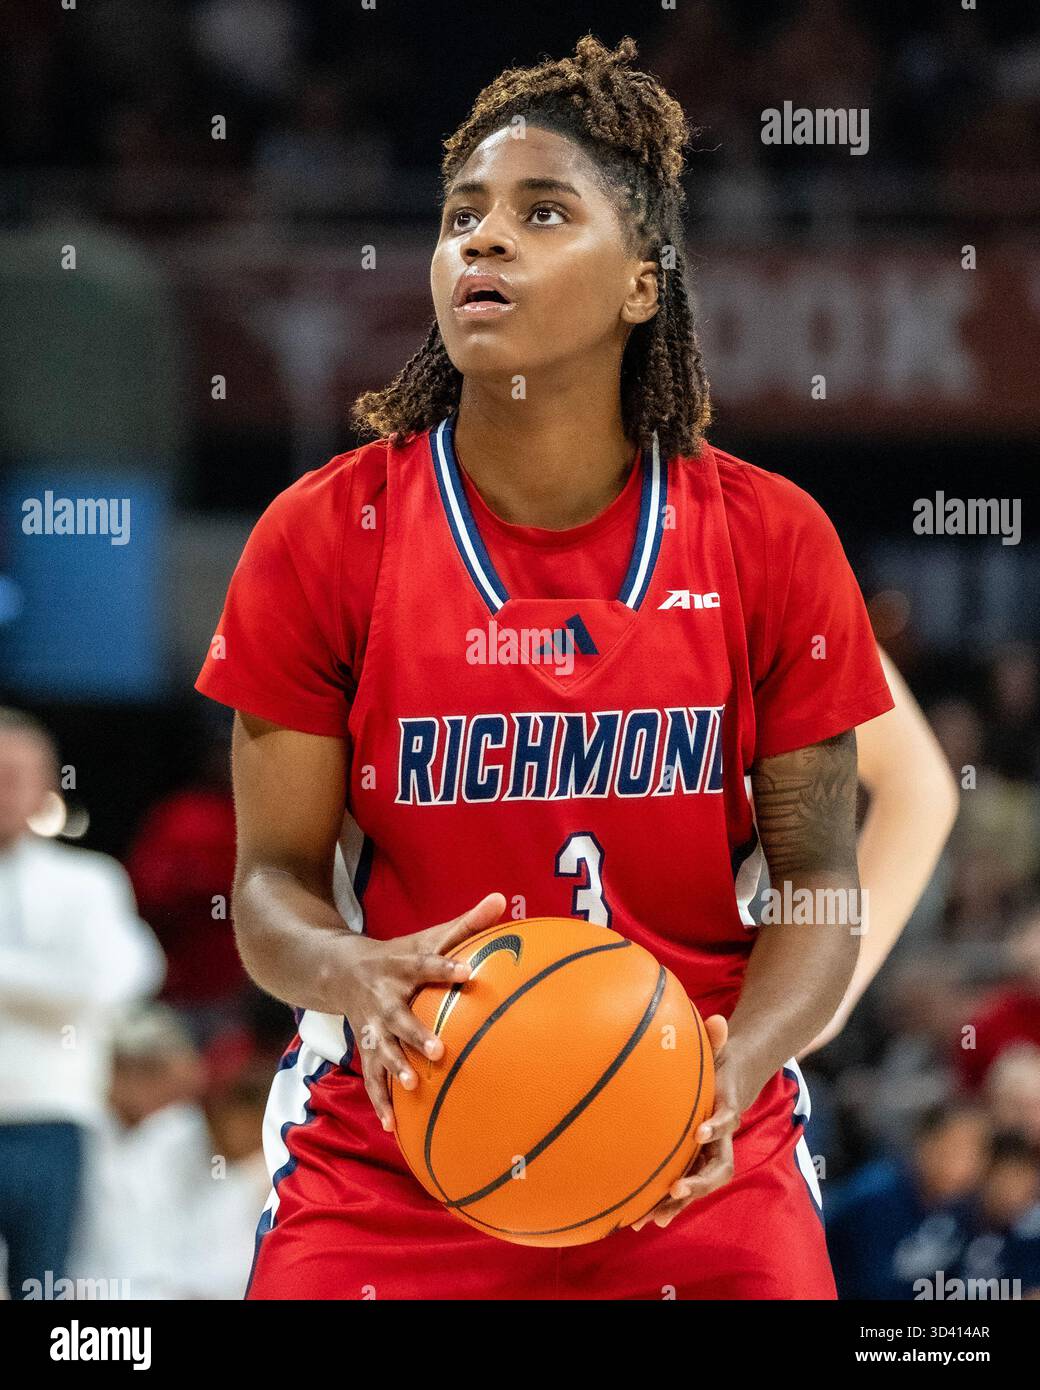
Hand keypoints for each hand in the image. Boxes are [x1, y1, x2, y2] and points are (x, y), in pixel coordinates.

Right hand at [339, 893, 505, 1131]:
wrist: (339, 970)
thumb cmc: (399, 954)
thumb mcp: (428, 935)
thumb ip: (467, 923)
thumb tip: (504, 898)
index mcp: (401, 966)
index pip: (426, 964)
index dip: (446, 967)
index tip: (469, 972)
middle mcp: (384, 997)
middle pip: (400, 1016)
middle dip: (417, 1033)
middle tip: (440, 1049)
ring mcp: (373, 1026)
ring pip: (382, 1050)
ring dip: (395, 1069)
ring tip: (413, 1087)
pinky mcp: (367, 1048)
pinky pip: (371, 1077)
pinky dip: (380, 1101)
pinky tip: (392, 1126)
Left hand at [631, 1014, 745, 1230]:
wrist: (731, 1082)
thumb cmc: (718, 1064)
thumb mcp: (718, 1049)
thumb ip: (716, 1037)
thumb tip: (718, 1018)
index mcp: (725, 1109)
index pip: (727, 1120)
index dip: (716, 1126)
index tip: (700, 1130)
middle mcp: (720, 1139)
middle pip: (719, 1168)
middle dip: (699, 1182)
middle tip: (678, 1189)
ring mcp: (706, 1156)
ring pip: (698, 1185)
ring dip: (677, 1203)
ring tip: (650, 1218)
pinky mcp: (691, 1164)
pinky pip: (680, 1187)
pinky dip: (662, 1203)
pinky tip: (634, 1217)